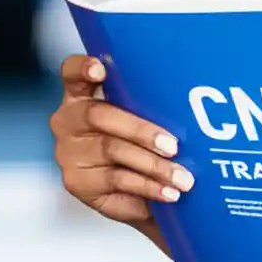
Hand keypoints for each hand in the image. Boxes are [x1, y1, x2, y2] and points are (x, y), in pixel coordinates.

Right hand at [49, 54, 194, 224]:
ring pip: (112, 150)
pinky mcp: (77, 181)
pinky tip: (168, 191)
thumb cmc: (144, 143)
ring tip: (181, 177)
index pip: (72, 73)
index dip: (82, 68)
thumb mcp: (146, 118)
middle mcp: (70, 120)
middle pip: (99, 115)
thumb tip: (193, 104)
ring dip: (153, 164)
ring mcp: (68, 151)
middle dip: (141, 130)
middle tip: (173, 146)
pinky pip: (116, 180)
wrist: (139, 193)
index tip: (100, 69)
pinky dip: (147, 185)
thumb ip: (151, 105)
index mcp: (83, 95)